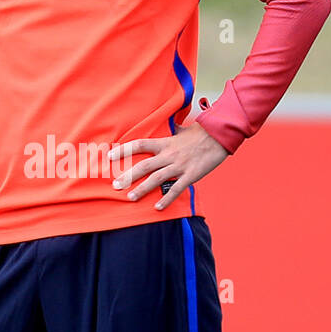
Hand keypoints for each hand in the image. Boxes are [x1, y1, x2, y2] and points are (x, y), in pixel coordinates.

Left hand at [107, 123, 228, 209]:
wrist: (220, 136)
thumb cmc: (201, 133)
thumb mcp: (181, 130)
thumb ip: (171, 131)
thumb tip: (166, 124)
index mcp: (165, 143)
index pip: (139, 145)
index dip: (123, 150)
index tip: (110, 157)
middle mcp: (169, 154)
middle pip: (144, 166)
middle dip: (128, 176)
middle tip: (115, 185)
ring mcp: (179, 166)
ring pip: (156, 179)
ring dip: (142, 189)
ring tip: (130, 198)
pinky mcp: (191, 175)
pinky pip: (176, 189)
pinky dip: (166, 199)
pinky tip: (158, 207)